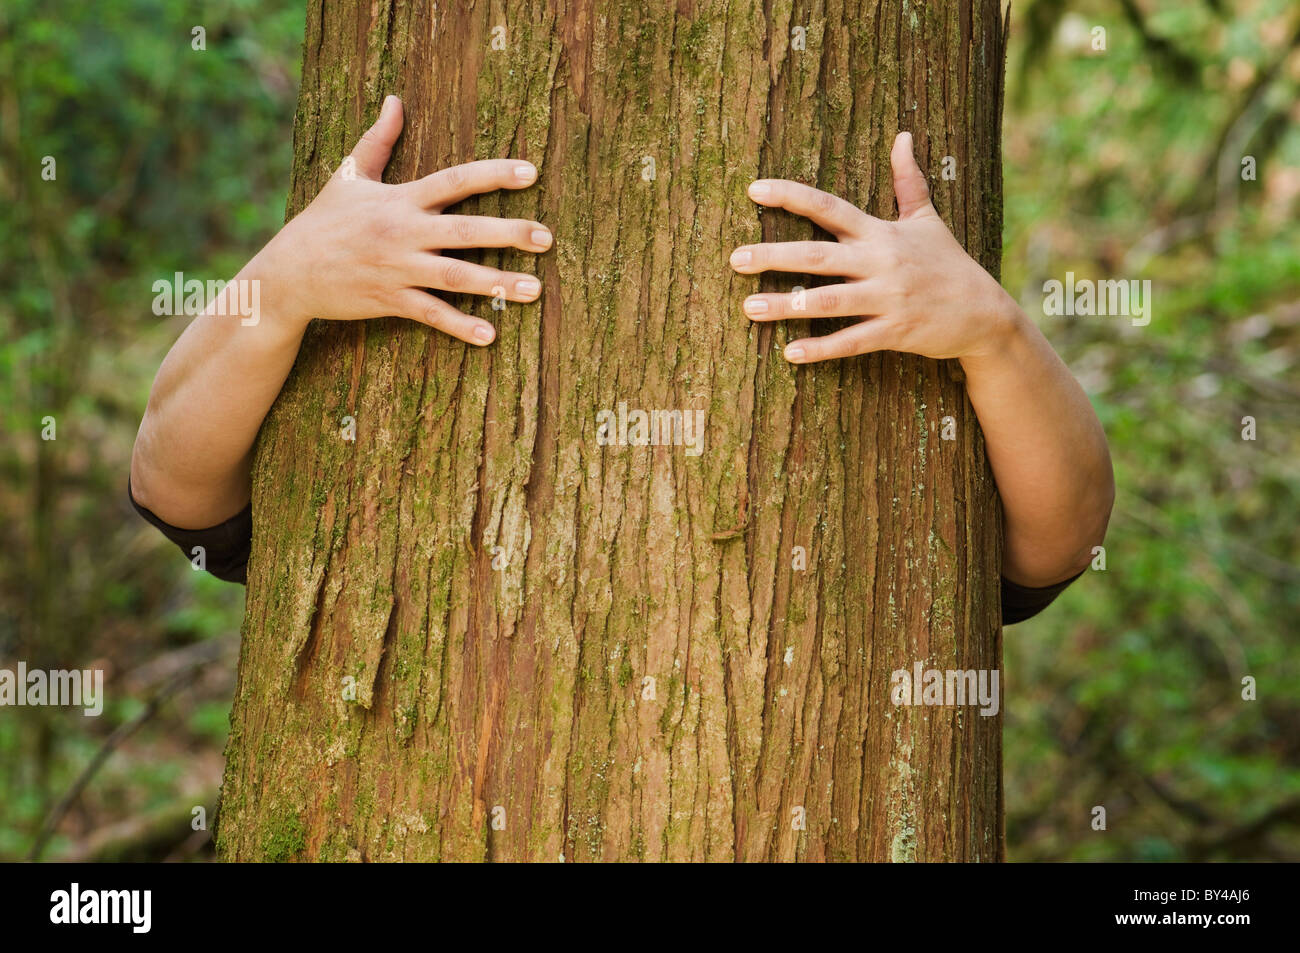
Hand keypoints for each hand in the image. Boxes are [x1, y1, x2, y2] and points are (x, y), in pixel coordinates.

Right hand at [252, 95, 549, 345]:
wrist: (289, 272)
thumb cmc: (323, 221)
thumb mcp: (349, 176)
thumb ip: (378, 140)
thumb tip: (395, 100)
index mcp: (400, 199)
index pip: (455, 180)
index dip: (494, 174)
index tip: (532, 171)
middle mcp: (404, 232)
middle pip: (465, 231)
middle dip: (509, 233)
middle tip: (548, 238)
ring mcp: (398, 268)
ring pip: (455, 276)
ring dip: (497, 284)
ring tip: (535, 290)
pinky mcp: (390, 301)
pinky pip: (431, 315)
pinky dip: (460, 325)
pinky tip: (491, 335)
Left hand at [729, 132, 1018, 364]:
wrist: (986, 313)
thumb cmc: (948, 264)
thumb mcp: (927, 219)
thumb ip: (908, 180)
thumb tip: (904, 136)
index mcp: (881, 232)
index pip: (829, 206)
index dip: (791, 196)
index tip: (753, 189)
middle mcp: (881, 262)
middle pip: (818, 256)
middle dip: (774, 256)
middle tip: (735, 259)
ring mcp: (888, 298)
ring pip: (828, 301)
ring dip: (787, 305)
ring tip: (749, 308)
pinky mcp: (894, 332)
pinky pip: (851, 342)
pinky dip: (821, 348)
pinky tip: (789, 352)